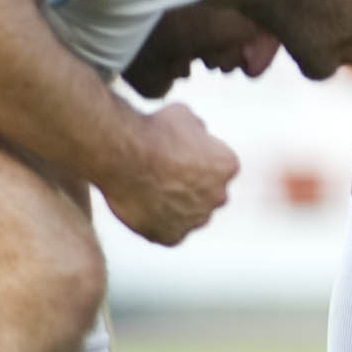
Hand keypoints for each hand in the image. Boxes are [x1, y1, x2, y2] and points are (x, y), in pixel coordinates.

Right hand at [101, 99, 239, 244]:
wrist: (122, 154)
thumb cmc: (153, 129)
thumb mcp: (185, 115)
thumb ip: (198, 130)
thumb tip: (198, 135)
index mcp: (228, 166)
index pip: (219, 167)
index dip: (196, 160)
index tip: (174, 154)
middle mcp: (218, 196)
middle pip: (208, 195)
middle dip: (192, 188)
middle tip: (162, 175)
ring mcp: (195, 220)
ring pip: (190, 216)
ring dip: (176, 207)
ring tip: (149, 191)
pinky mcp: (171, 237)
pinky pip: (169, 232)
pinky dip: (158, 224)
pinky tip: (143, 207)